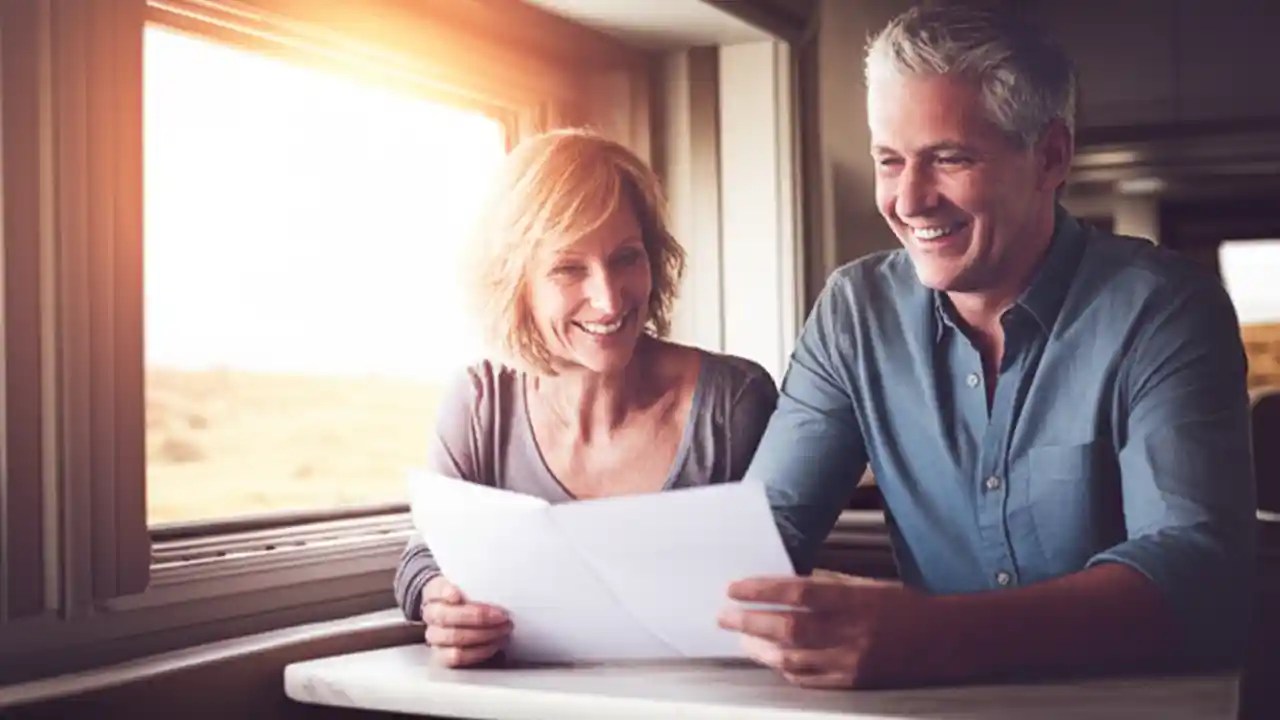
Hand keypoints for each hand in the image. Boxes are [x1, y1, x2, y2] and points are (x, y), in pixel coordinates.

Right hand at [420, 576, 512, 666]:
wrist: (453, 612)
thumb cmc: (464, 596)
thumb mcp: (466, 582)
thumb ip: (473, 584)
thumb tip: (479, 587)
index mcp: (434, 592)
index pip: (437, 590)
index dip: (446, 592)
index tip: (457, 595)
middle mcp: (431, 615)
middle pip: (447, 617)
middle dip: (478, 617)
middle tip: (502, 616)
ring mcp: (435, 637)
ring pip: (454, 638)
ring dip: (483, 636)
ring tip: (503, 631)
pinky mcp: (442, 655)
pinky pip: (458, 657)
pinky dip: (479, 652)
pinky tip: (495, 645)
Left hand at [717, 571, 932, 688]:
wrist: (945, 641)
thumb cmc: (905, 606)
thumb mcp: (866, 586)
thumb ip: (827, 587)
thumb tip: (785, 585)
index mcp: (853, 601)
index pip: (796, 593)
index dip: (761, 591)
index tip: (734, 587)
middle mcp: (849, 633)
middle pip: (787, 629)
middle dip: (749, 621)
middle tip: (723, 615)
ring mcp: (849, 662)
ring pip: (791, 659)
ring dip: (760, 649)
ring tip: (742, 638)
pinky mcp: (852, 684)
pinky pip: (809, 680)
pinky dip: (785, 670)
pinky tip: (772, 660)